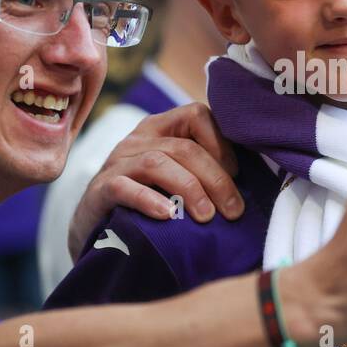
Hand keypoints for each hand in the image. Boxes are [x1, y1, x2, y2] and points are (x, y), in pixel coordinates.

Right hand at [67, 103, 242, 261]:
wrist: (98, 232)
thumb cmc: (149, 203)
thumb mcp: (176, 178)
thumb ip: (203, 170)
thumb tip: (248, 178)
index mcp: (161, 129)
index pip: (196, 114)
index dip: (221, 142)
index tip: (237, 174)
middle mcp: (137, 139)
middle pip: (183, 147)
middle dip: (215, 178)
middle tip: (233, 211)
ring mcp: (116, 163)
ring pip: (157, 163)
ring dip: (189, 189)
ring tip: (207, 217)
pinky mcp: (100, 191)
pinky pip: (125, 188)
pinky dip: (149, 200)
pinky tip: (168, 216)